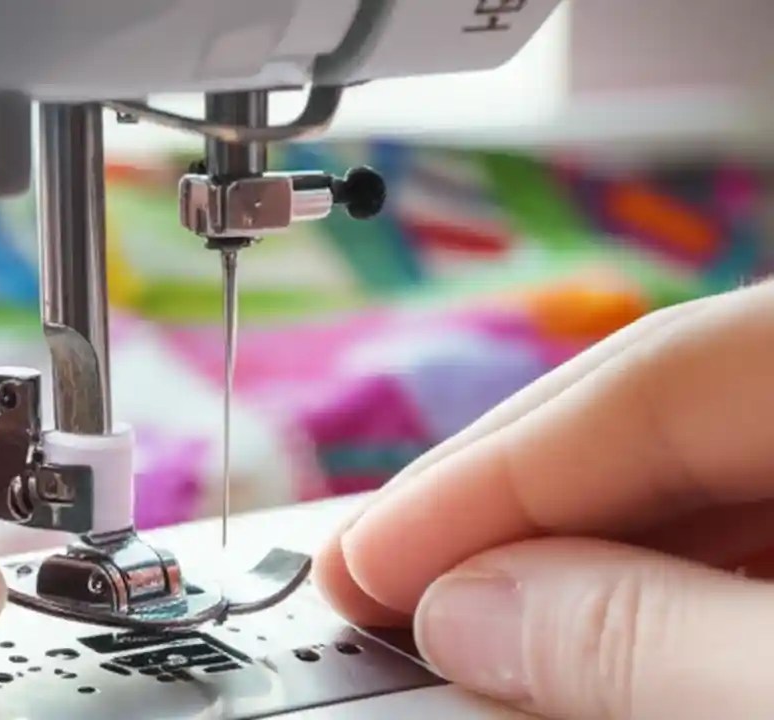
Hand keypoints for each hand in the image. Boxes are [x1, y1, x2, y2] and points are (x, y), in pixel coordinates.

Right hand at [315, 281, 773, 719]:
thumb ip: (637, 637)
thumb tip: (464, 610)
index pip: (653, 381)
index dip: (486, 472)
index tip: (363, 559)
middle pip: (662, 406)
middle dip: (507, 497)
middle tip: (376, 572)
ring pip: (704, 462)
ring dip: (570, 541)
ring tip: (456, 605)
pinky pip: (756, 520)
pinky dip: (662, 577)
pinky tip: (588, 616)